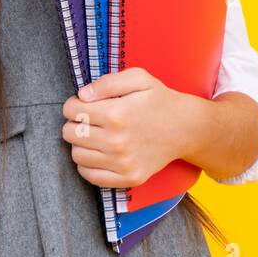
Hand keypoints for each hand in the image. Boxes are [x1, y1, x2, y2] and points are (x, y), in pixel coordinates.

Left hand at [59, 67, 189, 188]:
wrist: (186, 128)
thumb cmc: (159, 100)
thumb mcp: (139, 78)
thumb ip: (107, 82)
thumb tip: (82, 95)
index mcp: (117, 114)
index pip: (71, 111)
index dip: (73, 104)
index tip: (82, 104)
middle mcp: (117, 142)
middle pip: (70, 134)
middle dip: (74, 123)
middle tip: (88, 119)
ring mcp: (123, 163)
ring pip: (77, 155)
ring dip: (80, 143)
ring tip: (94, 135)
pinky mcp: (128, 178)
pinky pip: (90, 176)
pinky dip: (87, 165)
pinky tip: (98, 153)